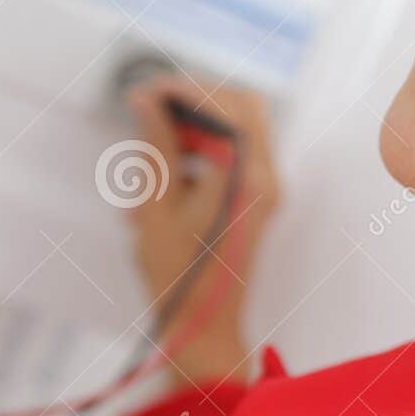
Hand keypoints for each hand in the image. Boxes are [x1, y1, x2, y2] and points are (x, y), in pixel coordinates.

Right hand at [124, 73, 279, 387]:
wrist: (204, 327)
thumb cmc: (176, 274)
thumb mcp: (155, 205)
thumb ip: (157, 144)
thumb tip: (146, 98)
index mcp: (244, 177)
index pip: (226, 104)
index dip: (184, 88)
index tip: (146, 91)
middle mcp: (266, 177)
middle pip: (243, 105)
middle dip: (196, 97)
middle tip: (153, 106)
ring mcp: (268, 188)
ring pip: (243, 125)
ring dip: (201, 121)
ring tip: (155, 142)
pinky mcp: (260, 198)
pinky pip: (240, 151)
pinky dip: (208, 146)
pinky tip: (171, 171)